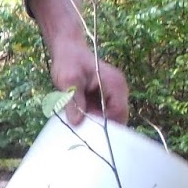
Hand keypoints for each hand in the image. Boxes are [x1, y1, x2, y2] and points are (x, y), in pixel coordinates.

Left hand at [28, 0, 129, 125]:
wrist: (67, 49)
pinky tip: (79, 119)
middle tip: (83, 136)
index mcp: (116, 85)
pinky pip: (102, 112)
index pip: (119, 114)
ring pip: (108, 117)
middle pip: (116, 118)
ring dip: (95, 123)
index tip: (91, 137)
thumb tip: (77, 122)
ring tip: (79, 127)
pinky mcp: (105, 96)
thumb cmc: (69, 61)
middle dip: (101, 128)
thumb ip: (74, 101)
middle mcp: (119, 90)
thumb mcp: (69, 81)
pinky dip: (91, 117)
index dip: (107, 128)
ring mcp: (113, 93)